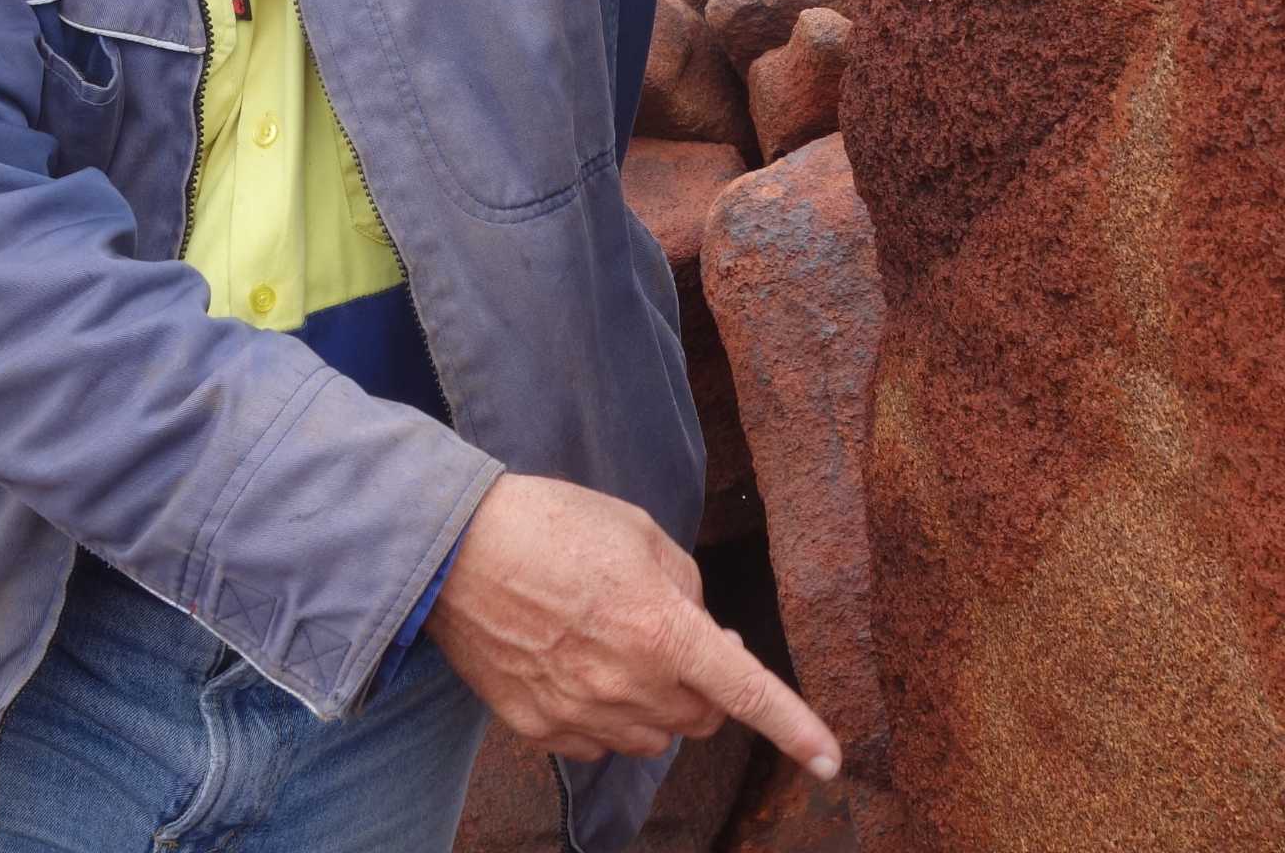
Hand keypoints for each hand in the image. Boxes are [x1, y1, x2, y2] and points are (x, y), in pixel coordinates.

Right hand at [424, 473, 842, 776]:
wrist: (453, 549)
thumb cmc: (551, 524)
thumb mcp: (640, 532)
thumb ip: (686, 587)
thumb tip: (702, 631)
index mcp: (663, 629)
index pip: (747, 692)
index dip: (796, 729)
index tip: (831, 760)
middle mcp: (629, 684)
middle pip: (703, 717)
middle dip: (705, 684)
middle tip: (674, 636)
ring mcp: (581, 713)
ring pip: (654, 737)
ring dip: (658, 703)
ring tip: (618, 646)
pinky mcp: (539, 728)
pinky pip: (599, 743)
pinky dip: (606, 716)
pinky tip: (579, 667)